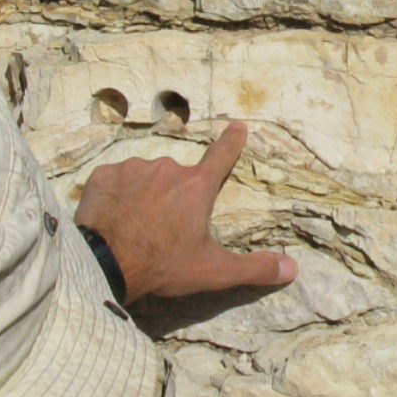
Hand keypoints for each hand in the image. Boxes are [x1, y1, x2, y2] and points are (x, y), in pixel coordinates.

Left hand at [73, 123, 295, 301]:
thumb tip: (292, 269)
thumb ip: (254, 269)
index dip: (232, 141)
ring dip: (145, 194)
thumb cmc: (163, 266)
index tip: (237, 125)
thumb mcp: (213, 271)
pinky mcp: (104, 176)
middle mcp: (168, 168)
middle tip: (164, 227)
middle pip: (178, 178)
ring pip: (145, 178)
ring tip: (136, 225)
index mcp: (197, 187)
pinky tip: (113, 217)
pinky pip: (116, 181)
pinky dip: (117, 195)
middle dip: (174, 196)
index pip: (222, 156)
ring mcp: (133, 169)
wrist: (104, 265)